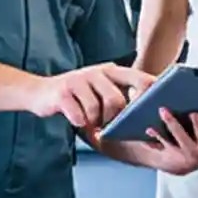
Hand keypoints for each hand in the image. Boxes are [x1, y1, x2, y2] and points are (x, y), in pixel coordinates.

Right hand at [28, 63, 155, 127]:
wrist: (40, 92)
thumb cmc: (77, 96)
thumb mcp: (100, 89)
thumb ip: (120, 95)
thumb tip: (146, 114)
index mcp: (110, 71)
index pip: (139, 79)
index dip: (149, 94)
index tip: (156, 109)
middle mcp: (96, 72)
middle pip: (116, 100)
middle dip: (113, 120)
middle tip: (107, 126)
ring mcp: (78, 81)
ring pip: (96, 110)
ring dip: (94, 123)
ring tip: (90, 125)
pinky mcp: (62, 93)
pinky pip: (78, 116)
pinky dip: (79, 123)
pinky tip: (77, 122)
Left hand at [132, 99, 197, 175]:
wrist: (170, 159)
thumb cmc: (185, 133)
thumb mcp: (194, 118)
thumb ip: (195, 101)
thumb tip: (185, 85)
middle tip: (193, 112)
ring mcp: (192, 158)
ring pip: (185, 143)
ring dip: (174, 126)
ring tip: (164, 111)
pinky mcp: (175, 162)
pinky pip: (166, 147)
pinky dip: (157, 136)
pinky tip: (150, 127)